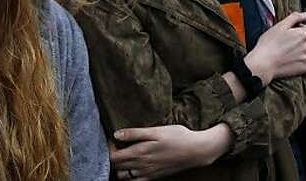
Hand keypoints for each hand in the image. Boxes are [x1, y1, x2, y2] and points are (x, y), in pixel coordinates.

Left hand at [111, 124, 231, 178]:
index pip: (114, 156)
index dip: (110, 148)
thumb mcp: (157, 130)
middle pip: (117, 166)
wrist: (195, 151)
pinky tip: (135, 167)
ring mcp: (147, 173)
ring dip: (120, 168)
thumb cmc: (178, 137)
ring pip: (123, 176)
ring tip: (126, 156)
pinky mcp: (153, 177)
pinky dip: (130, 177)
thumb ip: (135, 133)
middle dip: (114, 157)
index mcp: (139, 152)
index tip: (115, 139)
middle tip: (118, 146)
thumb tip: (116, 134)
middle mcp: (141, 165)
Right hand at [244, 11, 305, 84]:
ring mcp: (305, 58)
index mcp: (301, 34)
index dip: (298, 29)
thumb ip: (295, 17)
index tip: (290, 33)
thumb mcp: (280, 26)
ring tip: (298, 52)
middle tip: (294, 42)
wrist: (263, 63)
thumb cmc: (268, 44)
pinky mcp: (303, 68)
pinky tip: (300, 60)